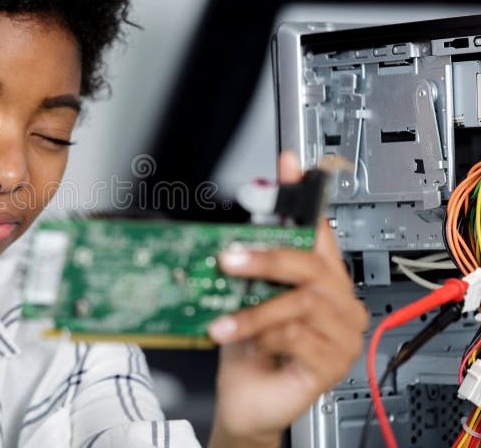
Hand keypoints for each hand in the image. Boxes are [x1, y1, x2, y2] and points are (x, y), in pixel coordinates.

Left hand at [207, 151, 368, 446]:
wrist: (245, 398)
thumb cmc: (246, 346)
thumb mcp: (241, 297)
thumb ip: (243, 265)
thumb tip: (225, 231)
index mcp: (317, 277)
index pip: (316, 226)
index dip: (302, 194)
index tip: (287, 164)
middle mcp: (335, 300)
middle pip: (310, 263)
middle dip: (266, 257)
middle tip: (229, 260)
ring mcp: (340, 332)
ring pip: (301, 302)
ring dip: (255, 309)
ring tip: (223, 321)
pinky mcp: (333, 362)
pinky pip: (299, 337)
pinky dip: (265, 336)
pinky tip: (247, 343)